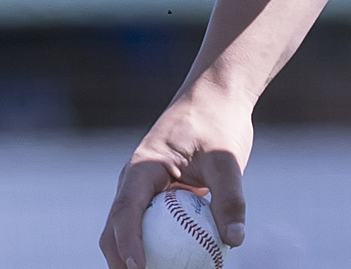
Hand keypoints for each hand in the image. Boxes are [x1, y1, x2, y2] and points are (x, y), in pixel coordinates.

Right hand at [99, 96, 253, 268]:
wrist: (216, 97)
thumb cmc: (220, 123)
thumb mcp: (227, 158)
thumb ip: (230, 198)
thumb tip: (235, 240)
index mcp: (143, 168)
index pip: (125, 212)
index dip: (127, 244)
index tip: (139, 268)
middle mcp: (134, 181)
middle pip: (115, 228)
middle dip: (121, 260)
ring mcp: (142, 189)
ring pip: (128, 230)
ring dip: (135, 255)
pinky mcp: (157, 195)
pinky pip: (150, 225)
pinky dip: (157, 245)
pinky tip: (178, 263)